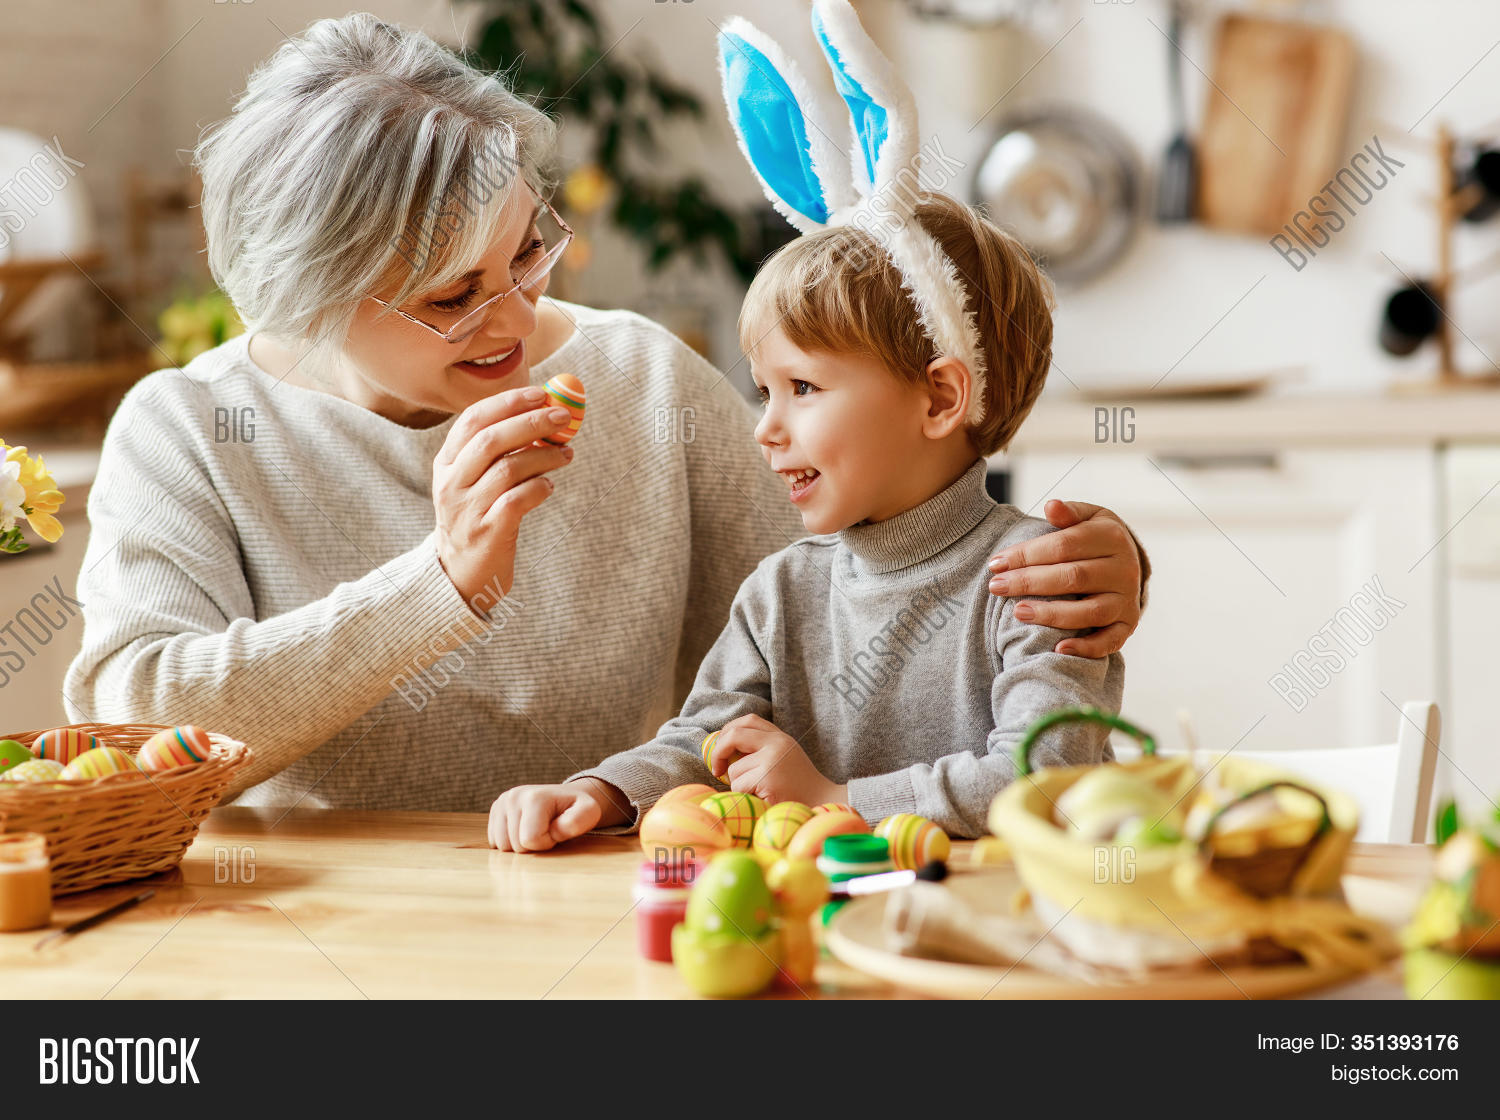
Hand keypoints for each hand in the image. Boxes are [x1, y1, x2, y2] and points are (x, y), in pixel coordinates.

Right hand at [432, 384, 578, 611]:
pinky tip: (549, 487)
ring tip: (566, 454)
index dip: (508, 403)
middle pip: (492, 439)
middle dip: (531, 423)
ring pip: (509, 468)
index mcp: (446, 463)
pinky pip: (518, 500)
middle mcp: (452, 483)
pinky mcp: (487, 531)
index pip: (473, 420)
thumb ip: (499, 451)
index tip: (540, 394)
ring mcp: (467, 508)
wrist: (459, 572)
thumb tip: (544, 415)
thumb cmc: (476, 516)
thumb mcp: (474, 481)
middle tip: (563, 418)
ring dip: (544, 456)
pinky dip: (539, 488)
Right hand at [488, 779, 620, 851]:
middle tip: (546, 830)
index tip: (556, 830)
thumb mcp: (589, 812)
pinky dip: (510, 842)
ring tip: (536, 830)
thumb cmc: (577, 809)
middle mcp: (513, 796)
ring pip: (503, 846)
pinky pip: (494, 842)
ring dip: (521, 844)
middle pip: (515, 845)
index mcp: (533, 797)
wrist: (566, 799)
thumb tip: (556, 830)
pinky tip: (524, 830)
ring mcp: (501, 802)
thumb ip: (579, 821)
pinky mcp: (495, 810)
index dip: (546, 842)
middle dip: (534, 845)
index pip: (530, 840)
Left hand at [710, 714, 843, 805]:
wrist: (822, 802)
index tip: (723, 748)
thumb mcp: (783, 757)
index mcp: (780, 737)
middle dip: (718, 753)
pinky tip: (762, 800)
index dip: (728, 731)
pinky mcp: (767, 779)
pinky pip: (739, 786)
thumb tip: (723, 747)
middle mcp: (776, 743)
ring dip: (738, 785)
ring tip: (758, 792)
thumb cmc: (798, 785)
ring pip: (734, 770)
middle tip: (717, 769)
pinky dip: (744, 796)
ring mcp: (772, 760)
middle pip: (733, 735)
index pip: (748, 720)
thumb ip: (761, 748)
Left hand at [987, 500, 1145, 657]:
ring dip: (1050, 614)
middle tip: (995, 587)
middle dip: (1029, 582)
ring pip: (1088, 612)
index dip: (1026, 554)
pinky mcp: (1128, 624)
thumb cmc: (1096, 539)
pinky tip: (1058, 649)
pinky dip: (1086, 648)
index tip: (995, 564)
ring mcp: (1127, 599)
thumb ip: (1069, 513)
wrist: (1129, 563)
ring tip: (1017, 612)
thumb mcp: (1088, 518)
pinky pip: (1109, 641)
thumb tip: (1051, 506)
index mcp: (1112, 537)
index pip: (1063, 546)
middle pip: (1071, 577)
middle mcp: (1124, 569)